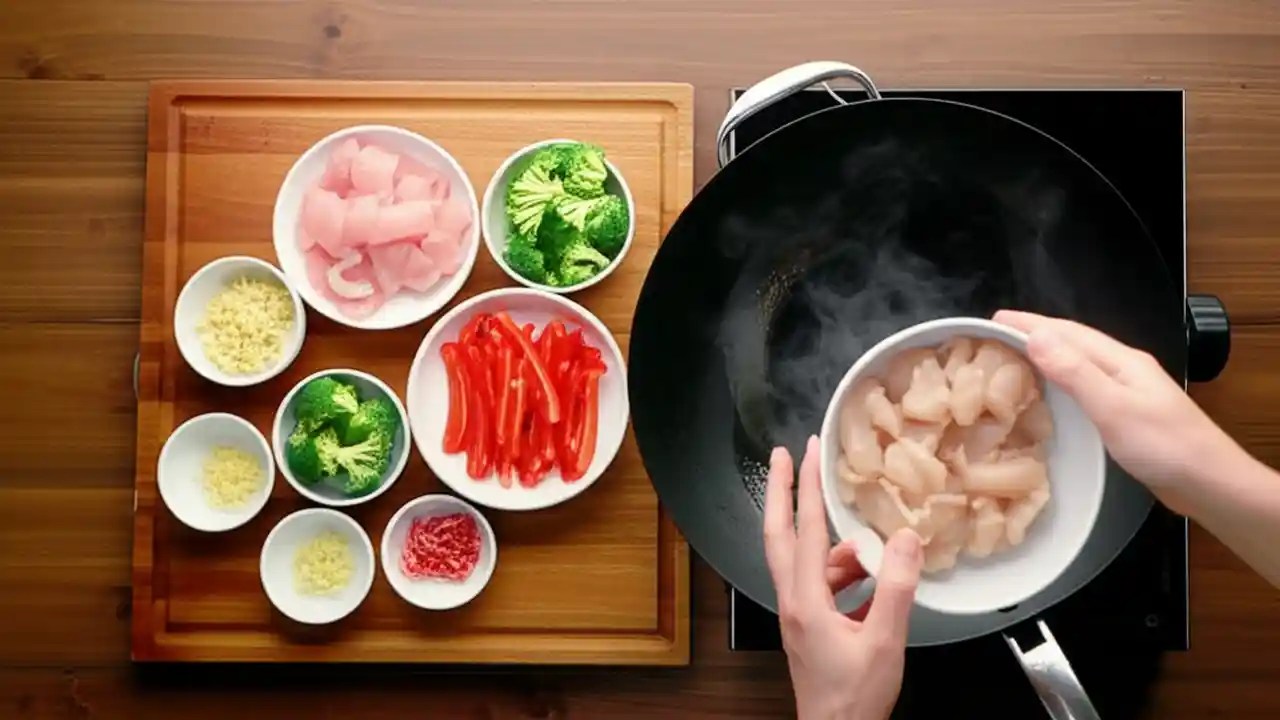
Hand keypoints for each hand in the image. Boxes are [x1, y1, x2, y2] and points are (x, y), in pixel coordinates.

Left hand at [765, 436, 923, 719]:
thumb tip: (906, 537)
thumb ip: (898, 588)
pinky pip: (822, 586)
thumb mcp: (885, 641)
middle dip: (781, 493)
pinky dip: (843, 573)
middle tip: (783, 456)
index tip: (806, 451)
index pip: (803, 530)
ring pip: (805, 562)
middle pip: (779, 535)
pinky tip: (872, 577)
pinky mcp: (809, 628)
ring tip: (866, 539)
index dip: (805, 487)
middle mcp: (793, 601)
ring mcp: (799, 615)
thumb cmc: (855, 696)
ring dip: (828, 541)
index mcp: (805, 600)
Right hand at [993, 310, 1235, 510]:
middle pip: (1072, 342)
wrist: (1211, 483)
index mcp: (1120, 360)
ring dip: (1045, 355)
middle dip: (1033, 334)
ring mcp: (1127, 391)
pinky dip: (1059, 381)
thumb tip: (1037, 336)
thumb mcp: (1113, 407)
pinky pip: (1083, 386)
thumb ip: (1075, 372)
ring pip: (1077, 363)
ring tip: (1012, 358)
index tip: (991, 320)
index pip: (1066, 332)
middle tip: (994, 337)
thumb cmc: (1164, 446)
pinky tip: (1049, 393)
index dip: (1028, 323)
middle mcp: (1123, 368)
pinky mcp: (1126, 414)